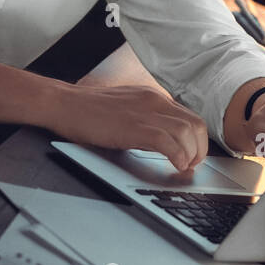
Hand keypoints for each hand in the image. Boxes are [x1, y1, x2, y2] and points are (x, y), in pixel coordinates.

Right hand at [47, 83, 208, 170]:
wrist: (65, 104)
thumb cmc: (90, 110)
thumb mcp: (127, 108)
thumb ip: (146, 118)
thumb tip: (162, 139)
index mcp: (154, 97)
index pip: (190, 117)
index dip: (197, 140)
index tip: (193, 155)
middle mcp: (155, 101)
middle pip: (196, 124)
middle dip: (200, 149)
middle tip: (192, 165)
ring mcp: (145, 113)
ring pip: (186, 132)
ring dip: (191, 154)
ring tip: (183, 168)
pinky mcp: (134, 127)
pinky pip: (167, 142)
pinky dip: (177, 156)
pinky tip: (174, 166)